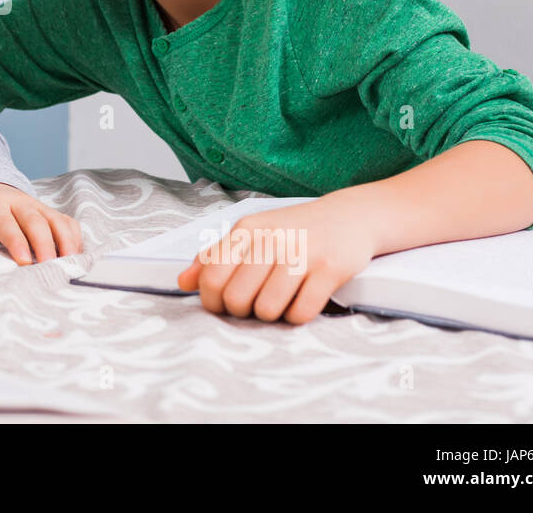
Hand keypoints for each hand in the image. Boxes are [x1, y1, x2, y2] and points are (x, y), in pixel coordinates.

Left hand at [0, 182, 82, 264]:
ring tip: (68, 266)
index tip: (23, 261)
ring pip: (56, 221)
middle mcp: (19, 203)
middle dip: (43, 245)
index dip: (16, 240)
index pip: (6, 222)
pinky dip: (75, 240)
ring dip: (65, 243)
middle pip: (36, 221)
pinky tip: (76, 260)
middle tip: (48, 268)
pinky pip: (68, 224)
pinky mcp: (51, 213)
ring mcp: (38, 207)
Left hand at [175, 195, 375, 323]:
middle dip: (243, 312)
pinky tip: (301, 301)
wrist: (350, 216)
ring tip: (280, 300)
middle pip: (237, 300)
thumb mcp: (251, 234)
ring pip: (268, 310)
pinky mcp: (330, 270)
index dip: (212, 301)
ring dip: (272, 315)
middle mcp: (271, 239)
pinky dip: (298, 316)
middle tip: (255, 304)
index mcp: (247, 230)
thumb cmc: (293, 230)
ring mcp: (302, 254)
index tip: (224, 304)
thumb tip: (182, 283)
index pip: (211, 278)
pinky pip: (301, 312)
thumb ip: (214, 257)